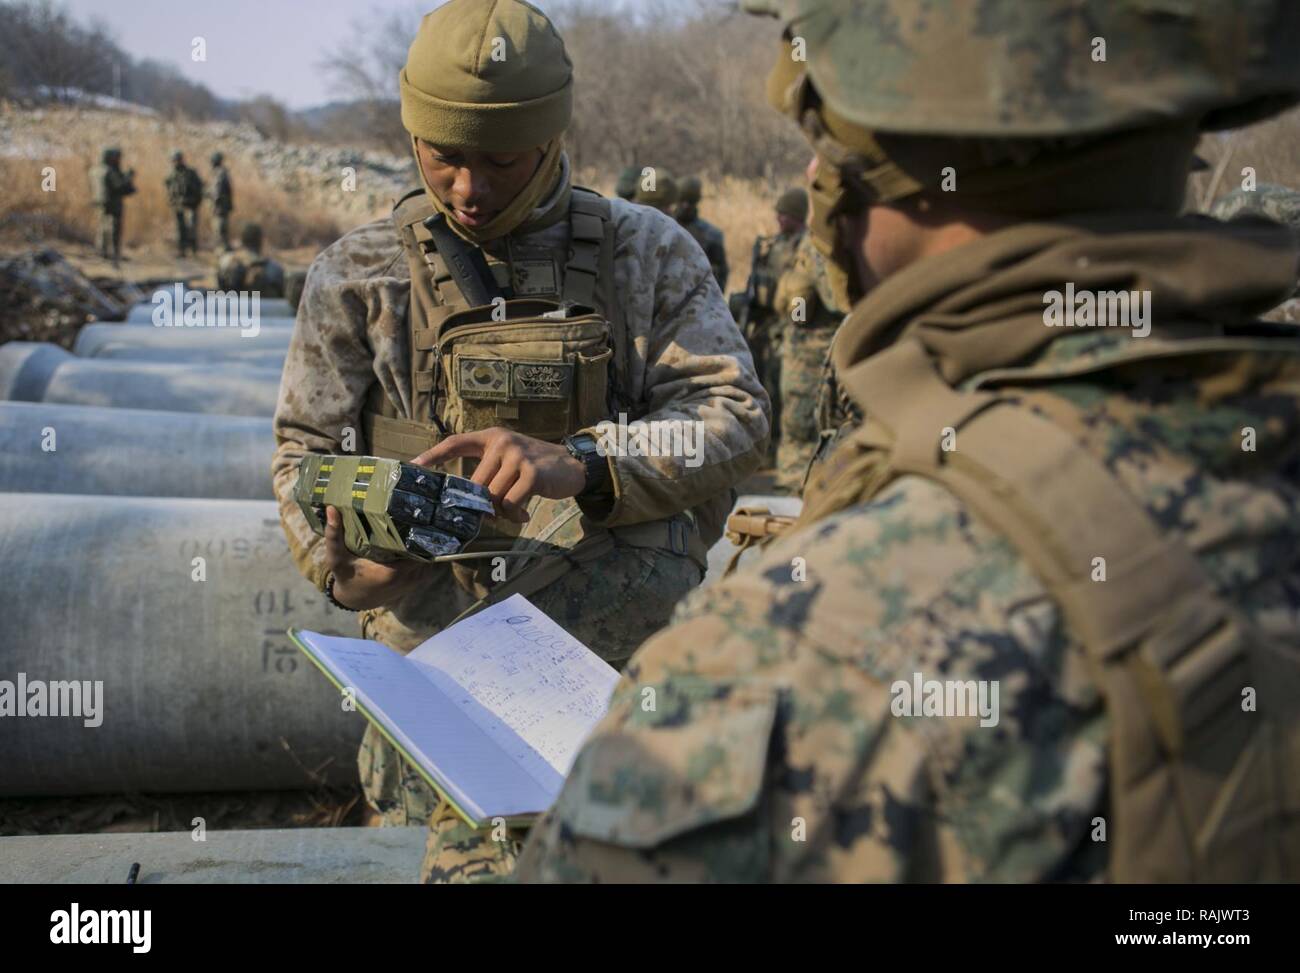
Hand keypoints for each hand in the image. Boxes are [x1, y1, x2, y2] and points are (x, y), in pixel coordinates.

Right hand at [323, 505, 428, 609]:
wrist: (354, 598)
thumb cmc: (345, 575)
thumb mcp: (336, 556)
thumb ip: (334, 535)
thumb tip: (331, 509)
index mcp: (391, 572)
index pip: (416, 550)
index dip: (420, 534)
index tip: (418, 517)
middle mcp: (406, 579)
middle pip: (427, 554)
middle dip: (426, 537)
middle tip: (423, 517)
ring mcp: (413, 583)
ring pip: (430, 561)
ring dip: (428, 547)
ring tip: (425, 526)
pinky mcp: (415, 584)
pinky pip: (429, 568)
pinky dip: (428, 557)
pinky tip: (423, 541)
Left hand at [412, 428, 585, 522]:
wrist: (572, 465)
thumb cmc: (536, 466)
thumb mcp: (510, 458)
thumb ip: (489, 471)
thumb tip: (469, 502)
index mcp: (492, 437)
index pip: (456, 442)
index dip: (434, 454)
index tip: (413, 465)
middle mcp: (502, 442)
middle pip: (476, 484)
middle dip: (482, 505)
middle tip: (495, 513)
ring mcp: (517, 456)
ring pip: (492, 497)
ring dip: (502, 512)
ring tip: (516, 510)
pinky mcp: (531, 473)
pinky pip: (510, 504)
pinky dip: (515, 515)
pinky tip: (524, 513)